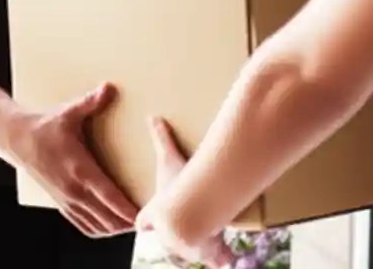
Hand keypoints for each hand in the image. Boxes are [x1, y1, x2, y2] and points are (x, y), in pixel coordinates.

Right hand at [9, 83, 137, 237]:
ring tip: (132, 223)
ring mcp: (66, 199)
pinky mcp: (60, 203)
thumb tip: (109, 87)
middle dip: (127, 222)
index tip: (144, 214)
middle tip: (148, 218)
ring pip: (95, 226)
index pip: (109, 197)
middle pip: (106, 218)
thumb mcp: (68, 113)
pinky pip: (82, 225)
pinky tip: (109, 226)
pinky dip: (98, 229)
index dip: (127, 209)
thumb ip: (91, 102)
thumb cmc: (44, 126)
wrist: (17, 139)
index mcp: (80, 169)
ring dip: (114, 228)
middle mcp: (74, 189)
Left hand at [137, 117, 235, 267]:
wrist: (189, 219)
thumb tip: (153, 117)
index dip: (146, 220)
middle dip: (176, 234)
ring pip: (190, 251)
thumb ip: (162, 139)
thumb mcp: (170, 160)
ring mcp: (187, 247)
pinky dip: (223, 258)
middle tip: (188, 223)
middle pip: (166, 240)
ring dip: (200, 245)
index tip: (148, 220)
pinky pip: (217, 258)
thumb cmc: (176, 191)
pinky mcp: (209, 253)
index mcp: (155, 216)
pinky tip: (230, 258)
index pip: (143, 222)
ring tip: (211, 238)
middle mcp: (168, 236)